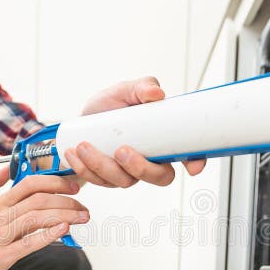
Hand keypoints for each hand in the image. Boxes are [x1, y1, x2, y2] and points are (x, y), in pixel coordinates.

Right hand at [0, 168, 88, 269]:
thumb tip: (7, 167)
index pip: (28, 184)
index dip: (53, 181)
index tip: (72, 185)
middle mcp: (0, 217)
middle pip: (38, 200)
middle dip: (65, 200)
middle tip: (82, 204)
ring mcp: (2, 236)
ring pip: (36, 218)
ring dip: (64, 215)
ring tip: (81, 217)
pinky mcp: (4, 255)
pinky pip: (28, 243)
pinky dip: (48, 235)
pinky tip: (64, 230)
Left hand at [66, 77, 205, 187]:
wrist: (81, 120)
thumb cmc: (109, 106)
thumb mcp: (125, 91)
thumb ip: (141, 88)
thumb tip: (155, 93)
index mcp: (164, 140)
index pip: (189, 154)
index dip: (196, 162)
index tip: (193, 167)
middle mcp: (151, 160)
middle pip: (159, 178)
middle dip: (140, 169)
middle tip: (122, 151)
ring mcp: (130, 173)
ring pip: (125, 181)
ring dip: (103, 166)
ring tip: (85, 145)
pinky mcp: (107, 179)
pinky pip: (99, 181)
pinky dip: (85, 168)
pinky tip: (74, 153)